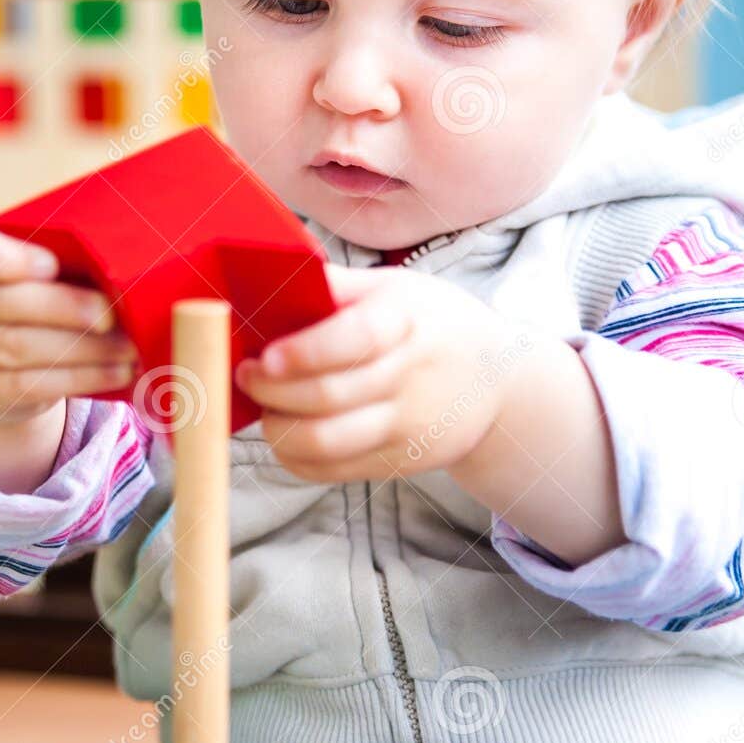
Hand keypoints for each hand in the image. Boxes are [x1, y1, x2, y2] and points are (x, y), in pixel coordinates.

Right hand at [0, 220, 137, 487]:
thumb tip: (123, 253)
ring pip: (16, 348)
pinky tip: (115, 372)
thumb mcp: (23, 260)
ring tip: (127, 347)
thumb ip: (56, 249)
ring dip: (80, 349)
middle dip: (62, 308)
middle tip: (111, 314)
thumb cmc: (19, 288)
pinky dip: (78, 378)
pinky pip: (28, 385)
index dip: (7, 258)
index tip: (53, 264)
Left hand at [234, 264, 529, 481]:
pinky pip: (331, 471)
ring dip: (278, 428)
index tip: (267, 355)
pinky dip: (294, 457)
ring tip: (265, 407)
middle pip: (328, 396)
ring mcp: (404, 426)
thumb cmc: (432, 323)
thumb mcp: (398, 287)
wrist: (497, 381)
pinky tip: (286, 433)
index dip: (305, 352)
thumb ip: (337, 285)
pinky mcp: (396, 461)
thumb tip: (271, 271)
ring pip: (326, 443)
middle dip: (272, 391)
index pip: (354, 340)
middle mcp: (408, 376)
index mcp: (405, 322)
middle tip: (247, 375)